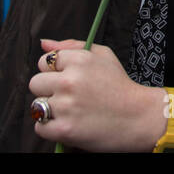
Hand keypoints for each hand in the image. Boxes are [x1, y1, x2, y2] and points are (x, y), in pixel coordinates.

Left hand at [28, 38, 165, 151]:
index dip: (55, 72)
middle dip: (49, 90)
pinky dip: (51, 129)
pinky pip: (40, 127)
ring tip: (69, 111)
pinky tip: (68, 123)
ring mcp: (66, 106)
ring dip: (49, 110)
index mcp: (79, 60)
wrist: (138, 117)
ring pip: (36, 106)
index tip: (68, 80)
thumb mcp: (103, 56)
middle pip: (35, 83)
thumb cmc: (120, 86)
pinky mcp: (65, 129)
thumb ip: (71, 46)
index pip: (44, 62)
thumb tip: (44, 44)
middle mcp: (70, 81)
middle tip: (68, 97)